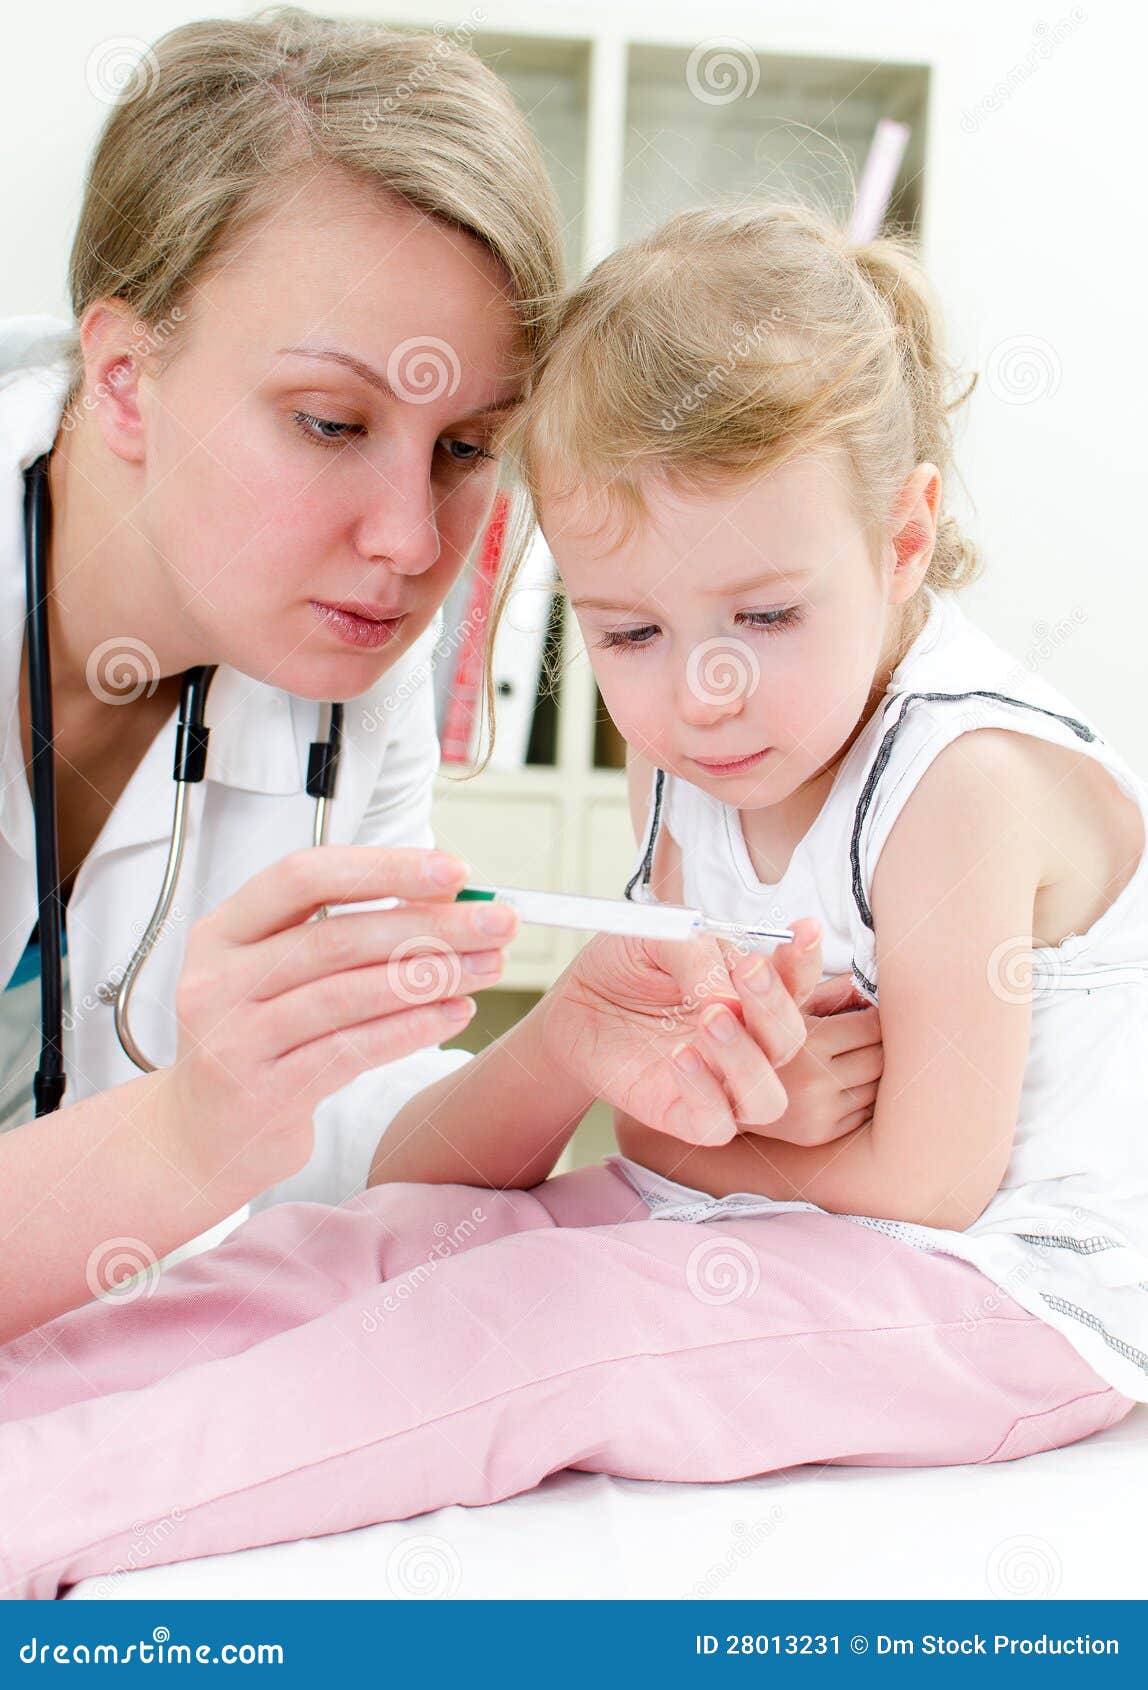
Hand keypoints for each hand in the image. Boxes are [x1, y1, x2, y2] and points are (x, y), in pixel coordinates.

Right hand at [162, 847, 516, 1200]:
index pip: (303, 877)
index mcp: (224, 931)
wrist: (200, 1138)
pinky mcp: (261, 1094)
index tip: (455, 871)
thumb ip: (347, 929)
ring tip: (487, 966)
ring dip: (431, 976)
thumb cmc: (259, 1039)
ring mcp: (233, 1039)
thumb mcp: (280, 972)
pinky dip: (411, 1030)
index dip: (383, 869)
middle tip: (498, 922)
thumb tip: (447, 894)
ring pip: (348, 995)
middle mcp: (217, 979)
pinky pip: (351, 1051)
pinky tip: (455, 1014)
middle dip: (430, 925)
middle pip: (336, 937)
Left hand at [538, 918, 823, 1145]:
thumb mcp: (657, 936)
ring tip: (710, 1019)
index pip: (795, 983)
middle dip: (775, 1005)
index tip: (805, 928)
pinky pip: (715, 1124)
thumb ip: (696, 953)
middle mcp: (745, 1042)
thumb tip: (727, 993)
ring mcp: (717, 1083)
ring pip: (767, 1100)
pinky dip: (705, 1094)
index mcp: (749, 994)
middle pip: (789, 1042)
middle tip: (748, 971)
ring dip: (747, 1060)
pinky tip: (679, 1056)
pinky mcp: (682, 1115)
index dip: (805, 959)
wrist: (573, 1002)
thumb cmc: (624, 966)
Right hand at [740, 975, 882, 1146]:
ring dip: (872, 1068)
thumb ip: (814, 980)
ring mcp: (818, 1113)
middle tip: (863, 1027)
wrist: (715, 1086)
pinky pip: (864, 1112)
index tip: (864, 1007)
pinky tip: (841, 1079)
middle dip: (876, 1040)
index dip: (872, 1013)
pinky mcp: (818, 1134)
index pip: (871, 1026)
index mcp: (807, 1043)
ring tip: (850, 1051)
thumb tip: (862, 981)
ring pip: (876, 1086)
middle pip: (880, 1057)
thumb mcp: (775, 997)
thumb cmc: (747, 1030)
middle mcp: (814, 1082)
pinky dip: (861, 1094)